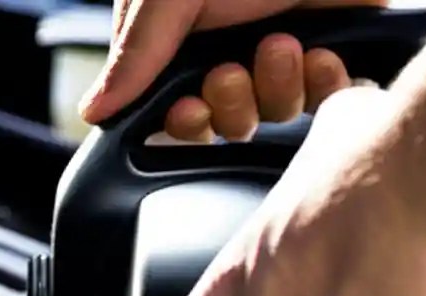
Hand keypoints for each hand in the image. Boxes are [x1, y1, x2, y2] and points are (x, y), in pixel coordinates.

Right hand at [80, 0, 387, 141]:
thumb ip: (134, 55)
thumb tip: (91, 113)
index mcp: (185, 43)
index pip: (179, 111)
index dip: (184, 122)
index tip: (188, 108)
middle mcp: (234, 50)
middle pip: (228, 123)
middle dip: (230, 107)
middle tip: (229, 71)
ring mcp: (285, 50)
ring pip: (278, 112)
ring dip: (278, 88)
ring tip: (281, 42)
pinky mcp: (334, 43)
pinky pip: (329, 94)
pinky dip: (325, 83)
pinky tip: (319, 52)